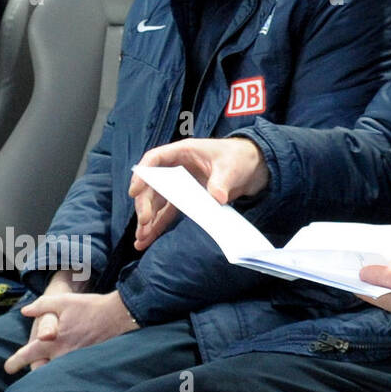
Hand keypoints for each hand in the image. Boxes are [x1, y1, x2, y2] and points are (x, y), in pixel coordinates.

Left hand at [5, 291, 137, 373]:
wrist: (120, 314)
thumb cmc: (91, 307)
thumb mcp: (63, 301)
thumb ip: (41, 305)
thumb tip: (26, 311)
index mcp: (51, 343)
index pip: (26, 357)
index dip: (14, 363)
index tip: (9, 367)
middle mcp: (62, 355)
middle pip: (41, 370)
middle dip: (37, 368)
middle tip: (38, 363)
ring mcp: (76, 360)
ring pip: (57, 370)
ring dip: (53, 366)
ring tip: (57, 359)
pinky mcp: (89, 361)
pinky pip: (73, 368)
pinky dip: (70, 365)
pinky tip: (76, 354)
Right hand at [131, 137, 269, 250]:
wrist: (255, 166)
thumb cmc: (240, 156)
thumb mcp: (231, 166)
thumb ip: (221, 181)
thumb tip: (216, 198)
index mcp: (184, 152)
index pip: (155, 159)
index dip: (142, 174)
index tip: (135, 191)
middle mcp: (177, 168)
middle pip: (154, 185)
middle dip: (146, 204)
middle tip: (144, 221)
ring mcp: (181, 184)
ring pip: (158, 202)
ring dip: (149, 220)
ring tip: (140, 239)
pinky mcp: (188, 198)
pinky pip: (170, 212)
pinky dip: (160, 224)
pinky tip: (148, 238)